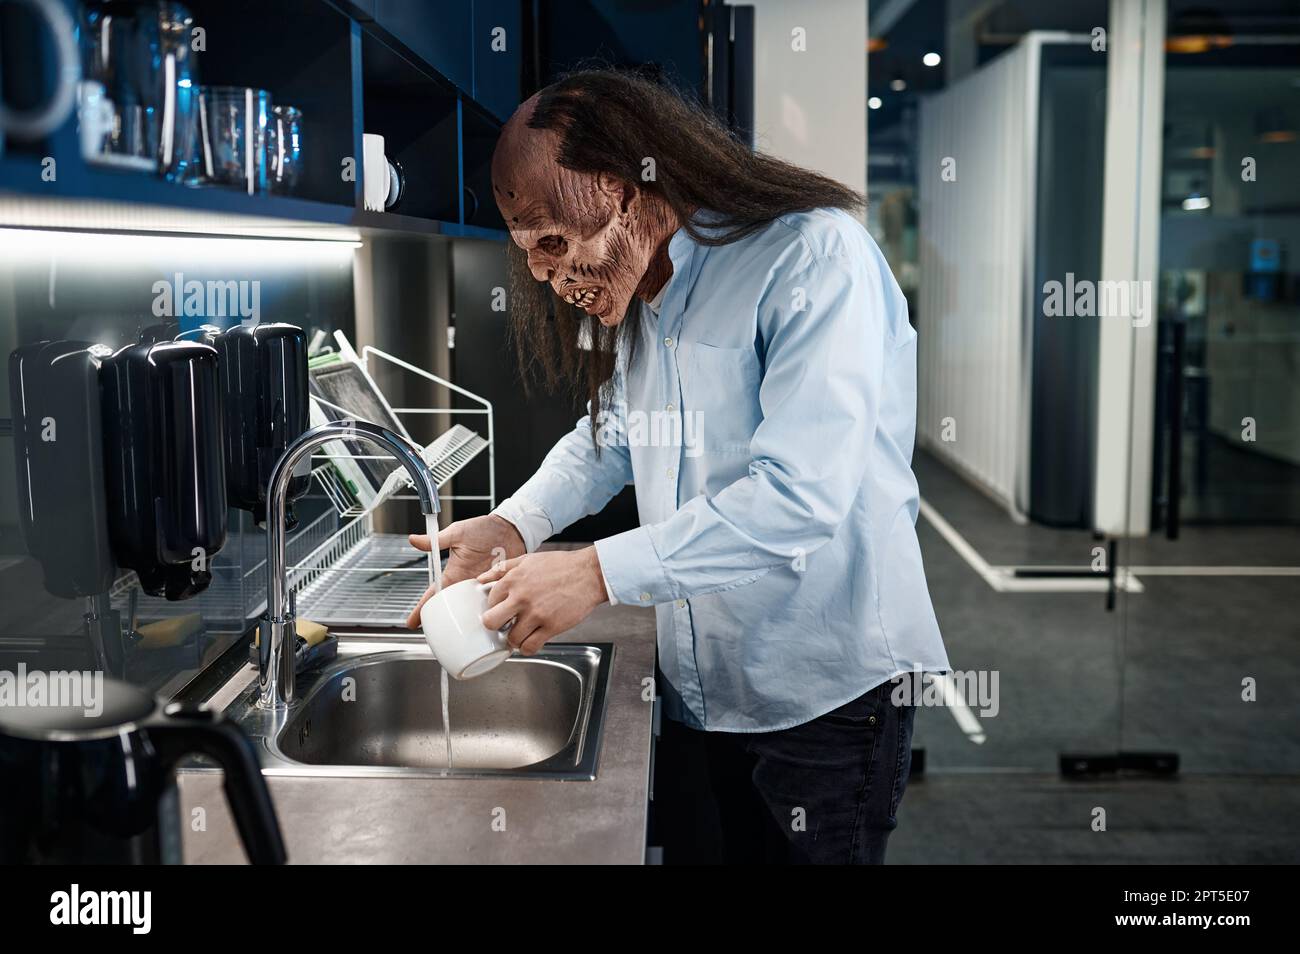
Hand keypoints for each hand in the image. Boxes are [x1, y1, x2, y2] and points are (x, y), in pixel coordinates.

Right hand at [405, 514, 525, 628]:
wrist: (511, 528)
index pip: (434, 594)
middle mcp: (467, 584)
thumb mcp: (458, 533)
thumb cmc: (484, 528)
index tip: (412, 623)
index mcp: (454, 574)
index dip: (422, 608)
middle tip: (438, 638)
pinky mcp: (500, 589)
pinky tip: (492, 625)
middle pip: (452, 609)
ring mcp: (483, 589)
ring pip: (472, 612)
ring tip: (464, 640)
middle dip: (445, 624)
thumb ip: (437, 540)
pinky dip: (493, 614)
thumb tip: (414, 539)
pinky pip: (495, 605)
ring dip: (469, 623)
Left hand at [477, 548, 607, 654]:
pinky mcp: (551, 627)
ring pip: (511, 638)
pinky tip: (531, 642)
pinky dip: (527, 648)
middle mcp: (521, 597)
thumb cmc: (561, 566)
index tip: (501, 611)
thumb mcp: (528, 559)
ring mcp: (536, 614)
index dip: (494, 607)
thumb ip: (502, 568)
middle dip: (495, 627)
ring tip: (521, 634)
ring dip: (514, 639)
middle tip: (504, 626)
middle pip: (491, 623)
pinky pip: (530, 646)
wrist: (589, 573)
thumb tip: (481, 579)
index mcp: (513, 580)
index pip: (489, 601)